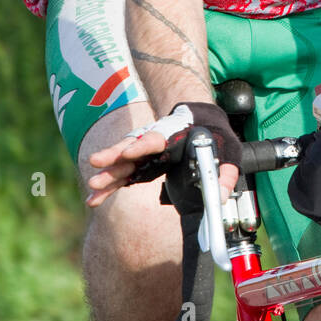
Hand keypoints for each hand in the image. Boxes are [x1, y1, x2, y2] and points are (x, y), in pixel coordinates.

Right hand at [85, 104, 240, 207]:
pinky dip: (109, 188)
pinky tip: (94, 200)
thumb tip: (222, 196)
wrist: (202, 120)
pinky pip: (122, 177)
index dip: (141, 146)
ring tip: (92, 185)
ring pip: (122, 163)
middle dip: (113, 157)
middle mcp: (154, 143)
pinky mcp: (141, 166)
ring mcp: (144, 154)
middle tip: (95, 164)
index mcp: (173, 137)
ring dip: (107, 174)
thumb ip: (225, 174)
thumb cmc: (214, 136)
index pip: (154, 139)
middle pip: (130, 149)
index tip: (128, 152)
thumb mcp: (229, 152)